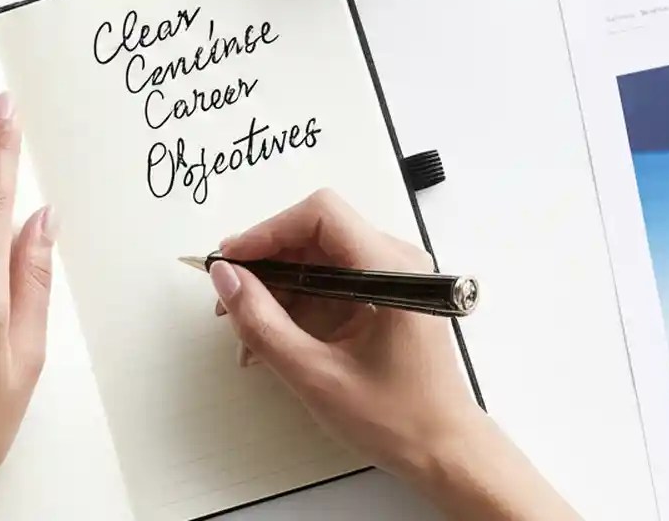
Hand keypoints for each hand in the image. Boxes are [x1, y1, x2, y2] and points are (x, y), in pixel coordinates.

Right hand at [211, 189, 578, 519]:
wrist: (444, 452)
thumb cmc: (394, 419)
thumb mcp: (314, 374)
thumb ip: (262, 322)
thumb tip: (224, 276)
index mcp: (392, 271)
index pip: (321, 216)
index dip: (268, 231)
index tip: (231, 262)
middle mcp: (397, 262)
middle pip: (316, 233)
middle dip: (267, 262)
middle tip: (230, 298)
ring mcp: (393, 277)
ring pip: (318, 257)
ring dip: (278, 287)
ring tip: (246, 329)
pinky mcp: (386, 295)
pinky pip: (331, 280)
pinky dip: (297, 302)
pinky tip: (273, 336)